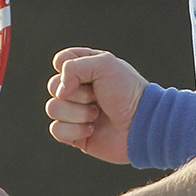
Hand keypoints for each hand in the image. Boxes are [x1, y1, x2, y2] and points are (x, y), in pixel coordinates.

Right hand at [45, 47, 145, 164]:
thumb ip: (73, 66)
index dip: (66, 67)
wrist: (143, 126)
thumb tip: (59, 91)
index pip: (61, 61)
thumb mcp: (104, 64)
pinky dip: (73, 130)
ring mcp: (76, 113)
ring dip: (76, 112)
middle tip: (97, 97)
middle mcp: (80, 90)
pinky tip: (92, 129)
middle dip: (75, 93)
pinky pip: (56, 130)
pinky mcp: (75, 134)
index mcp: (88, 69)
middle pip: (53, 86)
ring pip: (52, 108)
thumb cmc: (127, 93)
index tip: (86, 73)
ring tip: (97, 114)